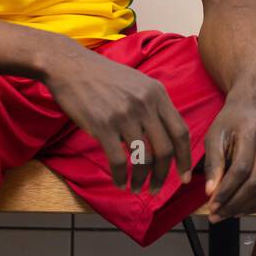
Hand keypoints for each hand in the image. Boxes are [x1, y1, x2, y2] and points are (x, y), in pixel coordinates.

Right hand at [42, 44, 192, 195]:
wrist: (70, 66)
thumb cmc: (104, 77)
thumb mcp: (139, 83)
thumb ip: (154, 106)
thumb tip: (166, 135)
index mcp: (158, 94)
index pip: (181, 131)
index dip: (185, 158)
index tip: (184, 176)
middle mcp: (145, 104)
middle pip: (165, 149)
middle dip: (163, 175)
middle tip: (157, 189)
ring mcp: (125, 115)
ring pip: (143, 158)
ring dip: (142, 179)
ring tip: (137, 188)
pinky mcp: (103, 126)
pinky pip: (119, 160)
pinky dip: (121, 177)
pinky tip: (120, 183)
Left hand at [202, 91, 255, 222]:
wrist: (252, 107)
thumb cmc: (229, 121)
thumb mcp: (214, 136)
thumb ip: (213, 163)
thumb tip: (210, 192)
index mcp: (252, 132)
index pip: (241, 169)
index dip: (226, 190)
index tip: (211, 205)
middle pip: (255, 182)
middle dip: (234, 203)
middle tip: (216, 216)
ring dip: (245, 207)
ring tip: (226, 215)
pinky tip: (243, 210)